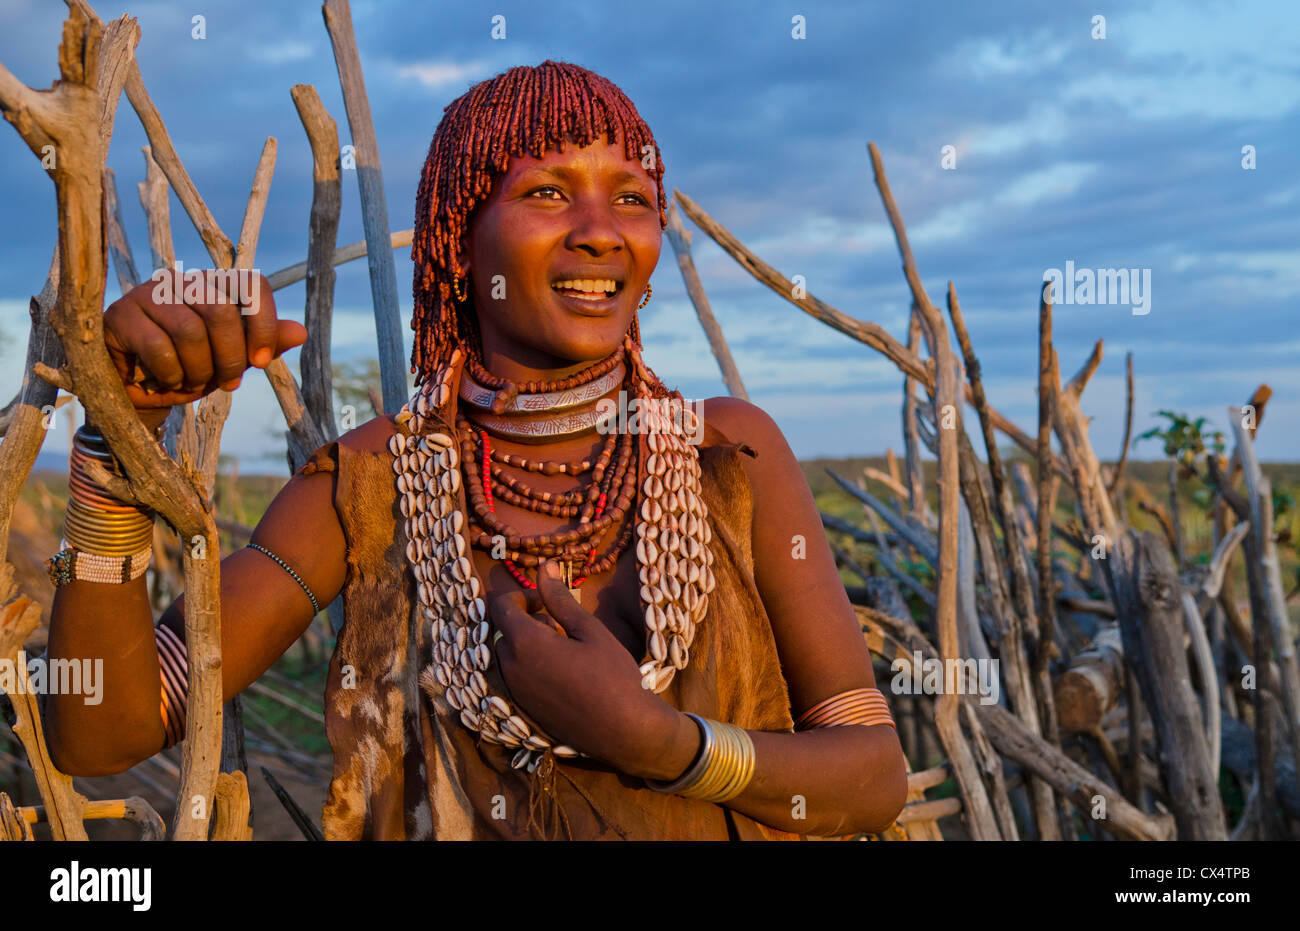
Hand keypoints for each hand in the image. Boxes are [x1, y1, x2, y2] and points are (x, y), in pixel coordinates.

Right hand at [103, 269, 306, 414]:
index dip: (264, 324)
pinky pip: (159, 347)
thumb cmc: (187, 369)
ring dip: (199, 371)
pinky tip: (168, 382)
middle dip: (230, 357)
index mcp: (212, 285)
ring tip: (192, 383)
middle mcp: (180, 280)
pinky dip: (172, 375)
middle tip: (226, 383)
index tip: (262, 362)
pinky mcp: (120, 315)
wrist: (134, 391)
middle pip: (221, 311)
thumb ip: (263, 345)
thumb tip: (301, 332)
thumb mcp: (231, 361)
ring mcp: (146, 293)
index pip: (252, 283)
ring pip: (190, 331)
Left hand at [490, 559, 696, 779]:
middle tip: (561, 626)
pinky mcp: (522, 708)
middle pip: (503, 630)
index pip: (501, 606)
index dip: (522, 596)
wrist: (623, 731)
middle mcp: (510, 667)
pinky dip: (530, 665)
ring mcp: (514, 691)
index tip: (547, 600)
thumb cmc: (612, 675)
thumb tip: (545, 565)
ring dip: (528, 643)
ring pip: (509, 653)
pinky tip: (562, 673)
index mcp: (525, 643)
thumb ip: (560, 598)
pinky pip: (516, 676)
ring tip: (564, 649)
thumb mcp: (589, 630)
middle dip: (526, 620)